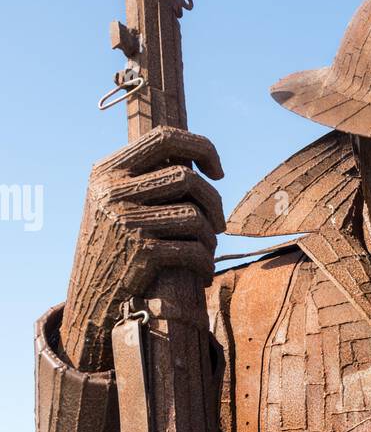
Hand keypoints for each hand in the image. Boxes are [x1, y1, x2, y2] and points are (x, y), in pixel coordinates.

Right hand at [60, 127, 223, 370]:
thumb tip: (200, 158)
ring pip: (195, 215)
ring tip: (208, 248)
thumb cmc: (112, 241)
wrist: (89, 294)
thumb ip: (145, 174)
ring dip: (211, 236)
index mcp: (107, 170)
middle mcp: (113, 191)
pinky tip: (203, 273)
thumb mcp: (113, 198)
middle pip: (187, 178)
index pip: (165, 138)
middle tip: (219, 223)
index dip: (201, 148)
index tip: (217, 172)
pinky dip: (206, 263)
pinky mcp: (141, 253)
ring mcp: (126, 221)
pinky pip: (193, 250)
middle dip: (214, 202)